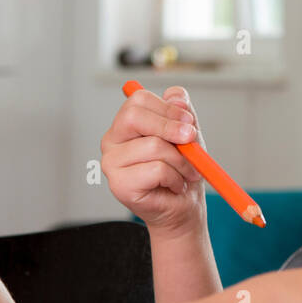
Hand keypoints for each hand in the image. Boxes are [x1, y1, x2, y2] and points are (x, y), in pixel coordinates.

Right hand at [101, 85, 206, 236]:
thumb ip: (182, 112)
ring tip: (184, 173)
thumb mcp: (188, 134)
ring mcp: (111, 163)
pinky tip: (174, 186)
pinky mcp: (119, 184)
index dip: (168, 108)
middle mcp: (112, 140)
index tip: (189, 122)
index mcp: (126, 124)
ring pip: (153, 146)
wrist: (184, 205)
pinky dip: (175, 178)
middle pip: (134, 116)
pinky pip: (157, 170)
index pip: (138, 99)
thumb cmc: (183, 168)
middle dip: (170, 127)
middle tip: (191, 140)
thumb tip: (176, 97)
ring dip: (181, 161)